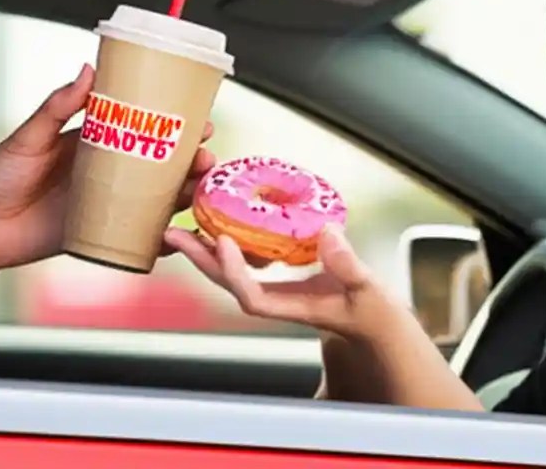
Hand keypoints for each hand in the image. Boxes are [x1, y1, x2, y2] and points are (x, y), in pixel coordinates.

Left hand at [0, 64, 215, 273]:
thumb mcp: (30, 136)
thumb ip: (58, 106)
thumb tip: (88, 71)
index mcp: (94, 143)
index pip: (145, 130)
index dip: (175, 126)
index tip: (200, 120)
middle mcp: (108, 173)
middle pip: (161, 166)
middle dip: (190, 162)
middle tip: (205, 158)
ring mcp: (107, 205)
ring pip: (157, 200)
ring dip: (184, 195)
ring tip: (198, 189)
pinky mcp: (100, 235)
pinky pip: (138, 237)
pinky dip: (162, 239)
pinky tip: (179, 234)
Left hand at [164, 223, 397, 338]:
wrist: (372, 324)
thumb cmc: (372, 312)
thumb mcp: (370, 291)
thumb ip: (349, 266)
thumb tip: (328, 233)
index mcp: (295, 309)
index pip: (252, 299)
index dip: (233, 272)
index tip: (223, 241)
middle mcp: (277, 301)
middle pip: (228, 284)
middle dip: (199, 258)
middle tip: (173, 232)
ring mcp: (275, 290)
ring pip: (231, 272)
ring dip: (205, 249)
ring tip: (182, 223)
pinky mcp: (279, 278)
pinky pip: (245, 261)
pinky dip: (229, 241)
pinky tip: (219, 221)